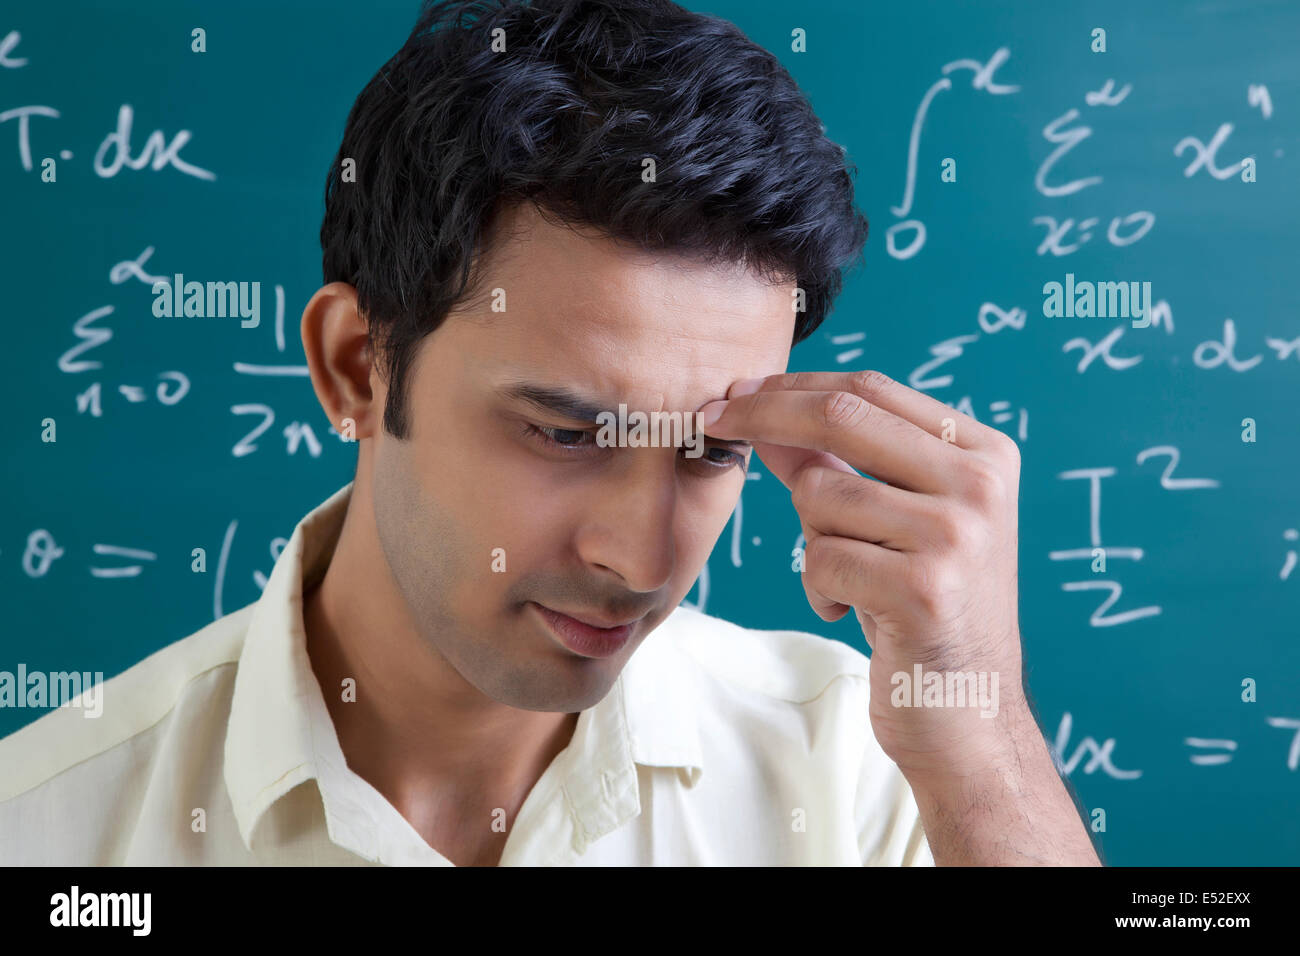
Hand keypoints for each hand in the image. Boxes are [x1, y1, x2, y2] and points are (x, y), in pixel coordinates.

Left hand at [697, 370, 1029, 780]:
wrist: (967, 713)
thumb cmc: (920, 611)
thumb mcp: (887, 522)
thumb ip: (834, 462)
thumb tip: (761, 408)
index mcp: (983, 453)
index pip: (871, 390)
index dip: (792, 387)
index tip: (735, 394)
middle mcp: (980, 485)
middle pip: (842, 418)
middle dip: (761, 417)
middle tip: (711, 422)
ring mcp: (957, 536)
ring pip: (820, 495)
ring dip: (810, 538)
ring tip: (848, 578)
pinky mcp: (923, 590)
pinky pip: (820, 559)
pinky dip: (817, 587)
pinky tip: (851, 612)